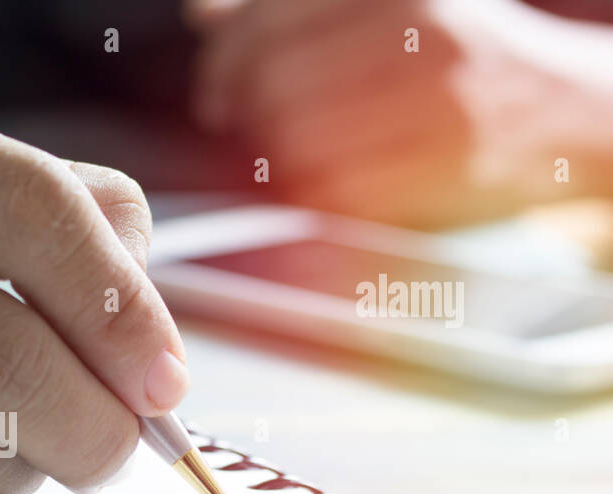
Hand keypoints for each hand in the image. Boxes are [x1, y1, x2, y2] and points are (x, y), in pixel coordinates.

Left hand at [187, 0, 612, 225]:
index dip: (226, 63)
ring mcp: (432, 92)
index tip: (221, 91)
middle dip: (238, 112)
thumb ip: (292, 13)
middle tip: (240, 129)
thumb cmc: (461, 62)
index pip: (268, 20)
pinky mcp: (442, 156)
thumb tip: (205, 13)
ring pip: (295, 136)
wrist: (568, 108)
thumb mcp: (385, 12)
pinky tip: (321, 185)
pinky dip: (312, 193)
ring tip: (286, 159)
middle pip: (271, 79)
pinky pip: (336, 185)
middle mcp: (415, 28)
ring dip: (273, 158)